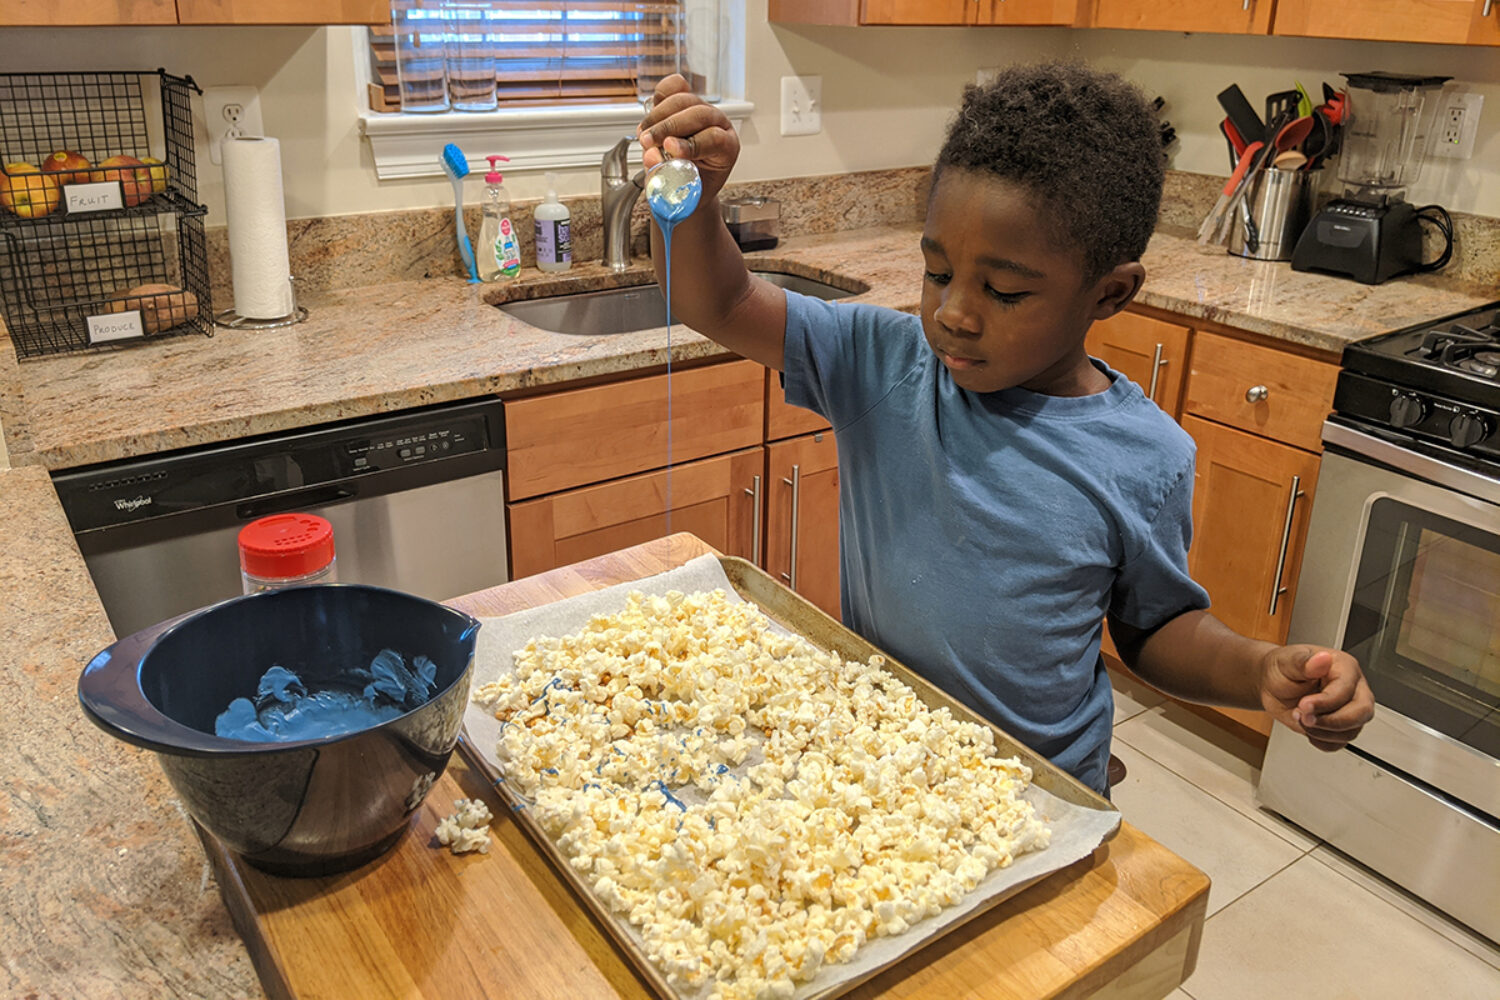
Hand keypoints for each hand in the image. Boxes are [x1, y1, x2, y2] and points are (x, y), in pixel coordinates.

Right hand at [637, 74, 738, 202]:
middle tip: (649, 142)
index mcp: (727, 148)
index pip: (714, 139)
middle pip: (698, 113)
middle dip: (669, 127)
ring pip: (683, 100)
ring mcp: (701, 109)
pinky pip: (674, 87)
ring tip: (644, 136)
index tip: (670, 149)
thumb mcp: (683, 191)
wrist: (689, 185)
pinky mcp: (684, 102)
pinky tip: (649, 115)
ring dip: (658, 117)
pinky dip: (660, 96)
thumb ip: (669, 176)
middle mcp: (718, 124)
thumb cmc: (691, 188)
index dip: (691, 144)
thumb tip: (652, 156)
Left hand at [1259, 645, 1374, 750]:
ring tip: (1301, 718)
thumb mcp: (1287, 661)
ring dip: (1322, 732)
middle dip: (1330, 721)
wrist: (1272, 684)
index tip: (1304, 705)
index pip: (1346, 690)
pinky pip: (1340, 743)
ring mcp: (1349, 709)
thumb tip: (1322, 659)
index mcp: (1344, 667)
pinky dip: (1322, 742)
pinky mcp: (1340, 726)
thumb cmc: (1282, 669)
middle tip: (1304, 718)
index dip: (1326, 702)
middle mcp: (1352, 688)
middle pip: (1361, 713)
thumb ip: (1304, 662)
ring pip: (1351, 731)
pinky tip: (1308, 729)